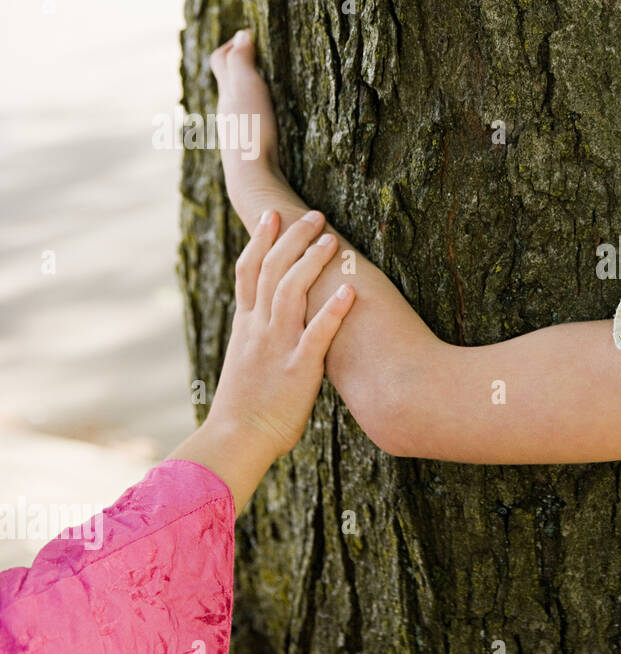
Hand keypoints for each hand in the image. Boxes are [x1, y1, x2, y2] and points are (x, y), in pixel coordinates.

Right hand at [204, 208, 354, 462]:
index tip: (272, 215)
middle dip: (292, 239)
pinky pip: (317, 334)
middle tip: (314, 215)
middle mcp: (258, 329)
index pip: (248, 272)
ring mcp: (276, 346)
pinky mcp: (297, 368)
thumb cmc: (245, 407)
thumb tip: (274, 324)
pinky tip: (351, 292)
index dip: (260, 241)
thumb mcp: (248, 363)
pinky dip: (333, 311)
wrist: (237, 438)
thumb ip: (260, 338)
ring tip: (332, 240)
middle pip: (271, 271)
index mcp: (245, 326)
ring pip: (290, 292)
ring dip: (311, 263)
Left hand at [210, 28, 284, 215]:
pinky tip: (268, 121)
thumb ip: (241, 59)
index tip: (248, 35)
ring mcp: (236, 131)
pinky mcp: (249, 149)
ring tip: (265, 87)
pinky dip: (254, 113)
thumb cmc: (250, 128)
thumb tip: (242, 34)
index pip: (221, 60)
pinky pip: (248, 123)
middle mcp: (226, 111)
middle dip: (237, 66)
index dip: (231, 45)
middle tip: (255, 55)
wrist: (251, 175)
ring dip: (247, 91)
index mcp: (226, 92)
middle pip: (226, 82)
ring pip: (236, 104)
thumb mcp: (246, 86)